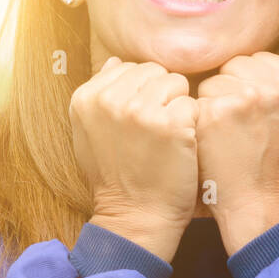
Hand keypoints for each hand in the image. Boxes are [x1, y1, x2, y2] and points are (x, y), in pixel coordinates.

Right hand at [70, 56, 198, 262]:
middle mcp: (110, 100)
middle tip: (156, 129)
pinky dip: (192, 123)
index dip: (141, 91)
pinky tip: (181, 145)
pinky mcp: (171, 124)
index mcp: (86, 97)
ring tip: (167, 136)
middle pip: (154, 71)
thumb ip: (100, 95)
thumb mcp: (90, 134)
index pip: (128, 67)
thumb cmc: (116, 176)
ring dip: (178, 106)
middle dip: (161, 94)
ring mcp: (140, 111)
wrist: (136, 216)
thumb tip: (115, 61)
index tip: (138, 120)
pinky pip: (192, 104)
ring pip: (176, 82)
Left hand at [195, 52, 278, 254]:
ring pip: (215, 81)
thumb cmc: (276, 160)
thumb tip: (261, 58)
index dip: (252, 86)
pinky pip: (196, 100)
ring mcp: (250, 95)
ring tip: (231, 134)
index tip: (258, 116)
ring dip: (215, 104)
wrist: (262, 202)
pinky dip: (200, 121)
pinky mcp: (219, 110)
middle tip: (244, 126)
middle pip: (236, 65)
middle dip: (233, 90)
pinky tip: (215, 141)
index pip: (259, 60)